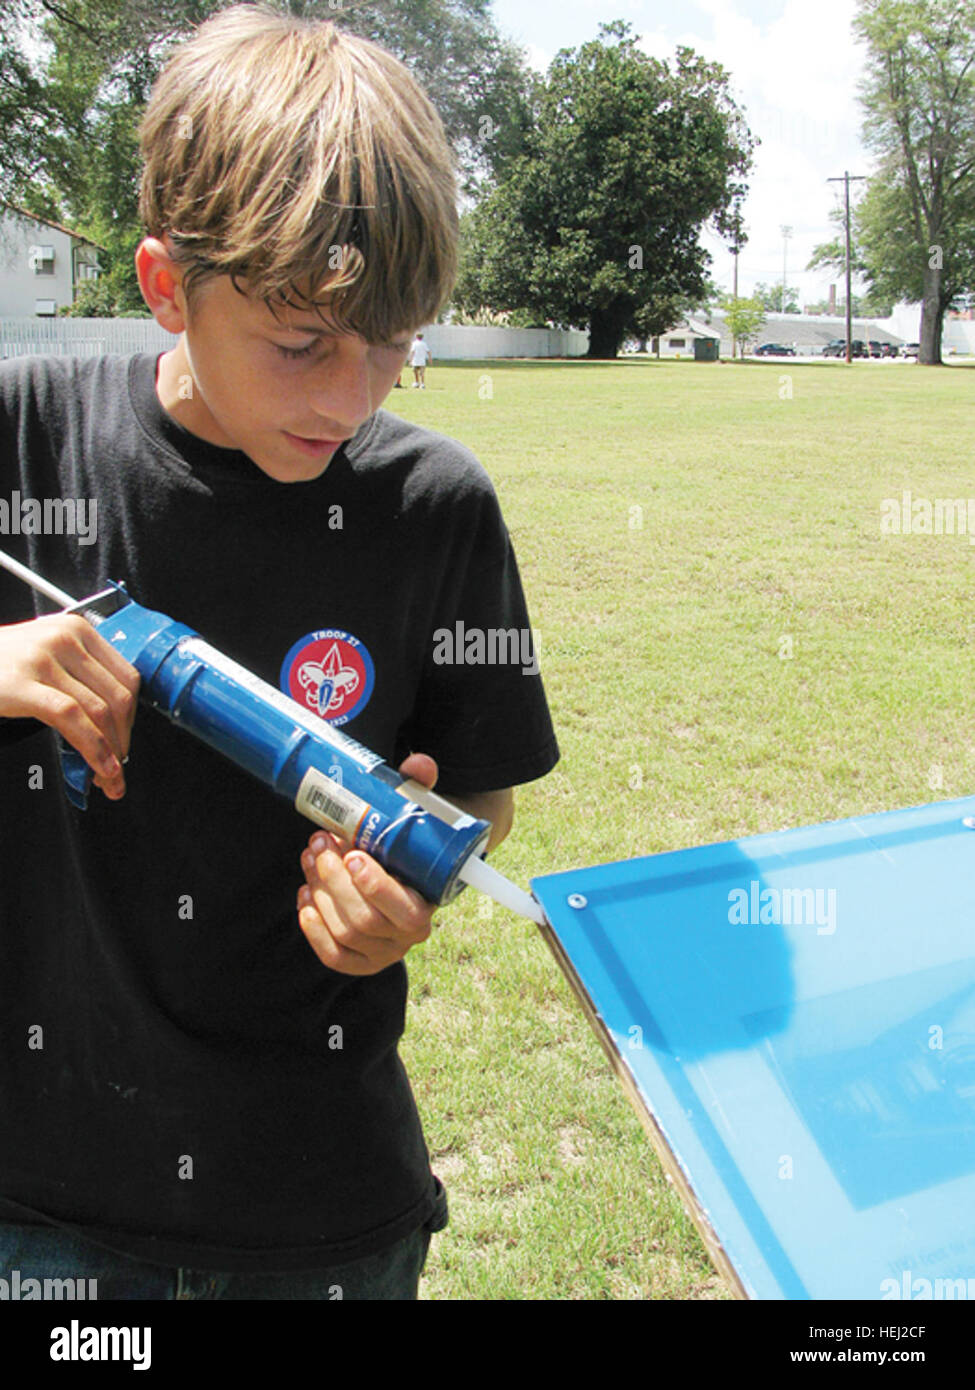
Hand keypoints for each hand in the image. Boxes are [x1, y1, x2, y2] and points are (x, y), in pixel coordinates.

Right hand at [0, 615, 140, 798]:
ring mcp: (43, 659)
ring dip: (111, 753)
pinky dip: (93, 749)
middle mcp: (65, 638)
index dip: (133, 719)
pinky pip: (73, 720)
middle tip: (118, 768)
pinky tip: (98, 768)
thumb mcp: (45, 655)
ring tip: (107, 777)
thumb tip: (113, 721)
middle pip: (119, 697)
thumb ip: (78, 675)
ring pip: (101, 711)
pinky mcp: (24, 683)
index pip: (127, 678)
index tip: (125, 743)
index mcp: (77, 630)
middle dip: (123, 741)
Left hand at [296, 753, 438, 975]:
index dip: (375, 886)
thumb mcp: (422, 814)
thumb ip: (421, 787)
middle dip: (335, 882)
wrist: (414, 869)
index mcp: (429, 904)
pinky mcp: (361, 960)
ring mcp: (384, 952)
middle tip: (320, 845)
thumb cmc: (413, 840)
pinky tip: (306, 896)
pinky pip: (334, 957)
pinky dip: (313, 929)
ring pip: (344, 934)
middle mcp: (410, 935)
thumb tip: (420, 764)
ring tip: (310, 856)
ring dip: (321, 893)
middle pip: (364, 921)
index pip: (404, 910)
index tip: (352, 853)